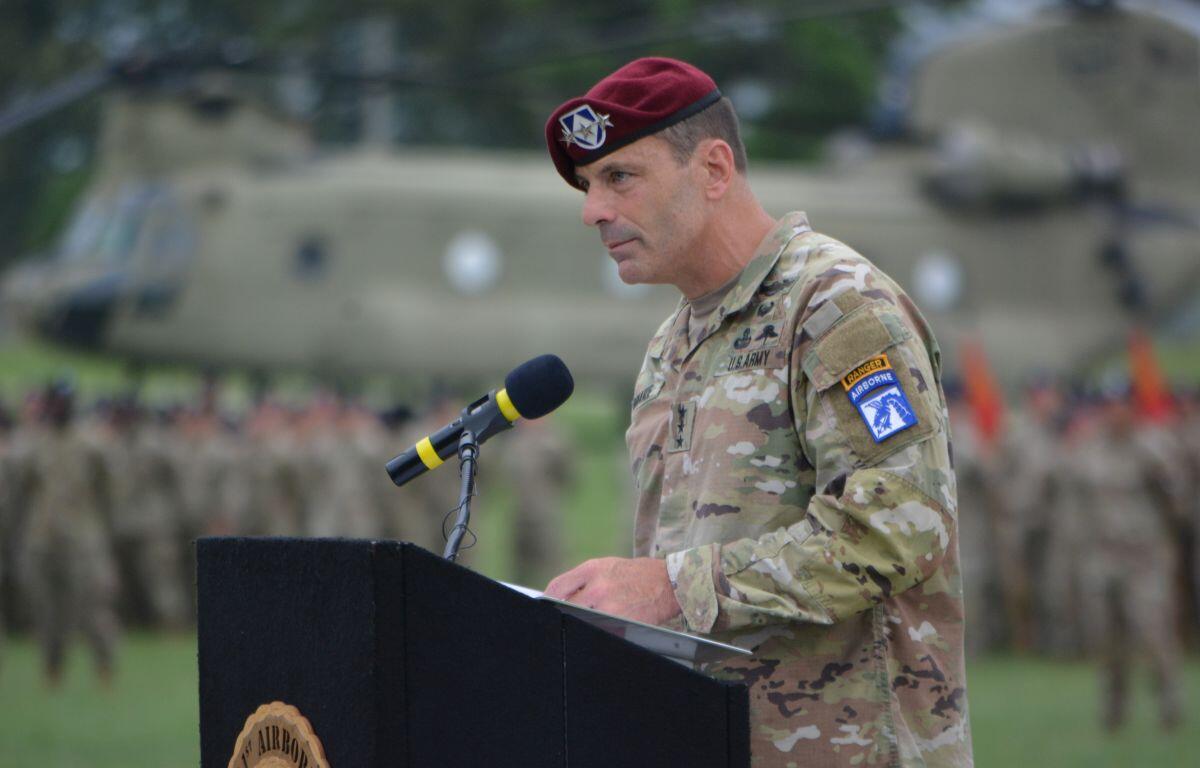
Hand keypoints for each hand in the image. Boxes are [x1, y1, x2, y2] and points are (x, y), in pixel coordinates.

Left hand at [544, 556, 681, 625]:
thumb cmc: (636, 574)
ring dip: (582, 623)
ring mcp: (609, 608)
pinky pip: (601, 631)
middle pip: (566, 607)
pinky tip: (606, 626)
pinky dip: (599, 630)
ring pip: (582, 621)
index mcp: (592, 569)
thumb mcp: (606, 566)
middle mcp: (598, 588)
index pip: (557, 587)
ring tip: (591, 620)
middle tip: (564, 617)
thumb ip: (582, 579)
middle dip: (564, 613)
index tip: (545, 606)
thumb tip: (558, 596)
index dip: (547, 599)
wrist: (668, 583)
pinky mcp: (621, 624)